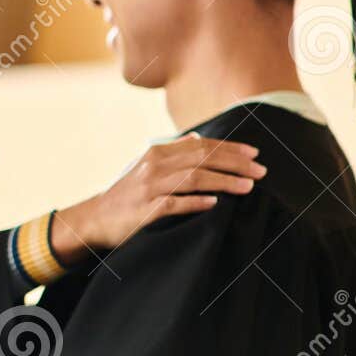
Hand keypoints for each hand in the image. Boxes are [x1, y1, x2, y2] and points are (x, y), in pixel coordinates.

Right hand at [52, 134, 261, 264]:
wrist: (94, 218)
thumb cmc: (126, 193)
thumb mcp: (144, 165)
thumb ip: (172, 151)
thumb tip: (197, 137)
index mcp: (157, 153)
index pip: (201, 146)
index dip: (230, 148)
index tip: (254, 154)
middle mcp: (153, 166)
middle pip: (203, 160)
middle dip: (235, 164)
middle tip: (261, 171)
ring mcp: (149, 188)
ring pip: (194, 179)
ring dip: (224, 182)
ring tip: (248, 187)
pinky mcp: (146, 210)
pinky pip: (176, 204)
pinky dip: (197, 203)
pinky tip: (216, 204)